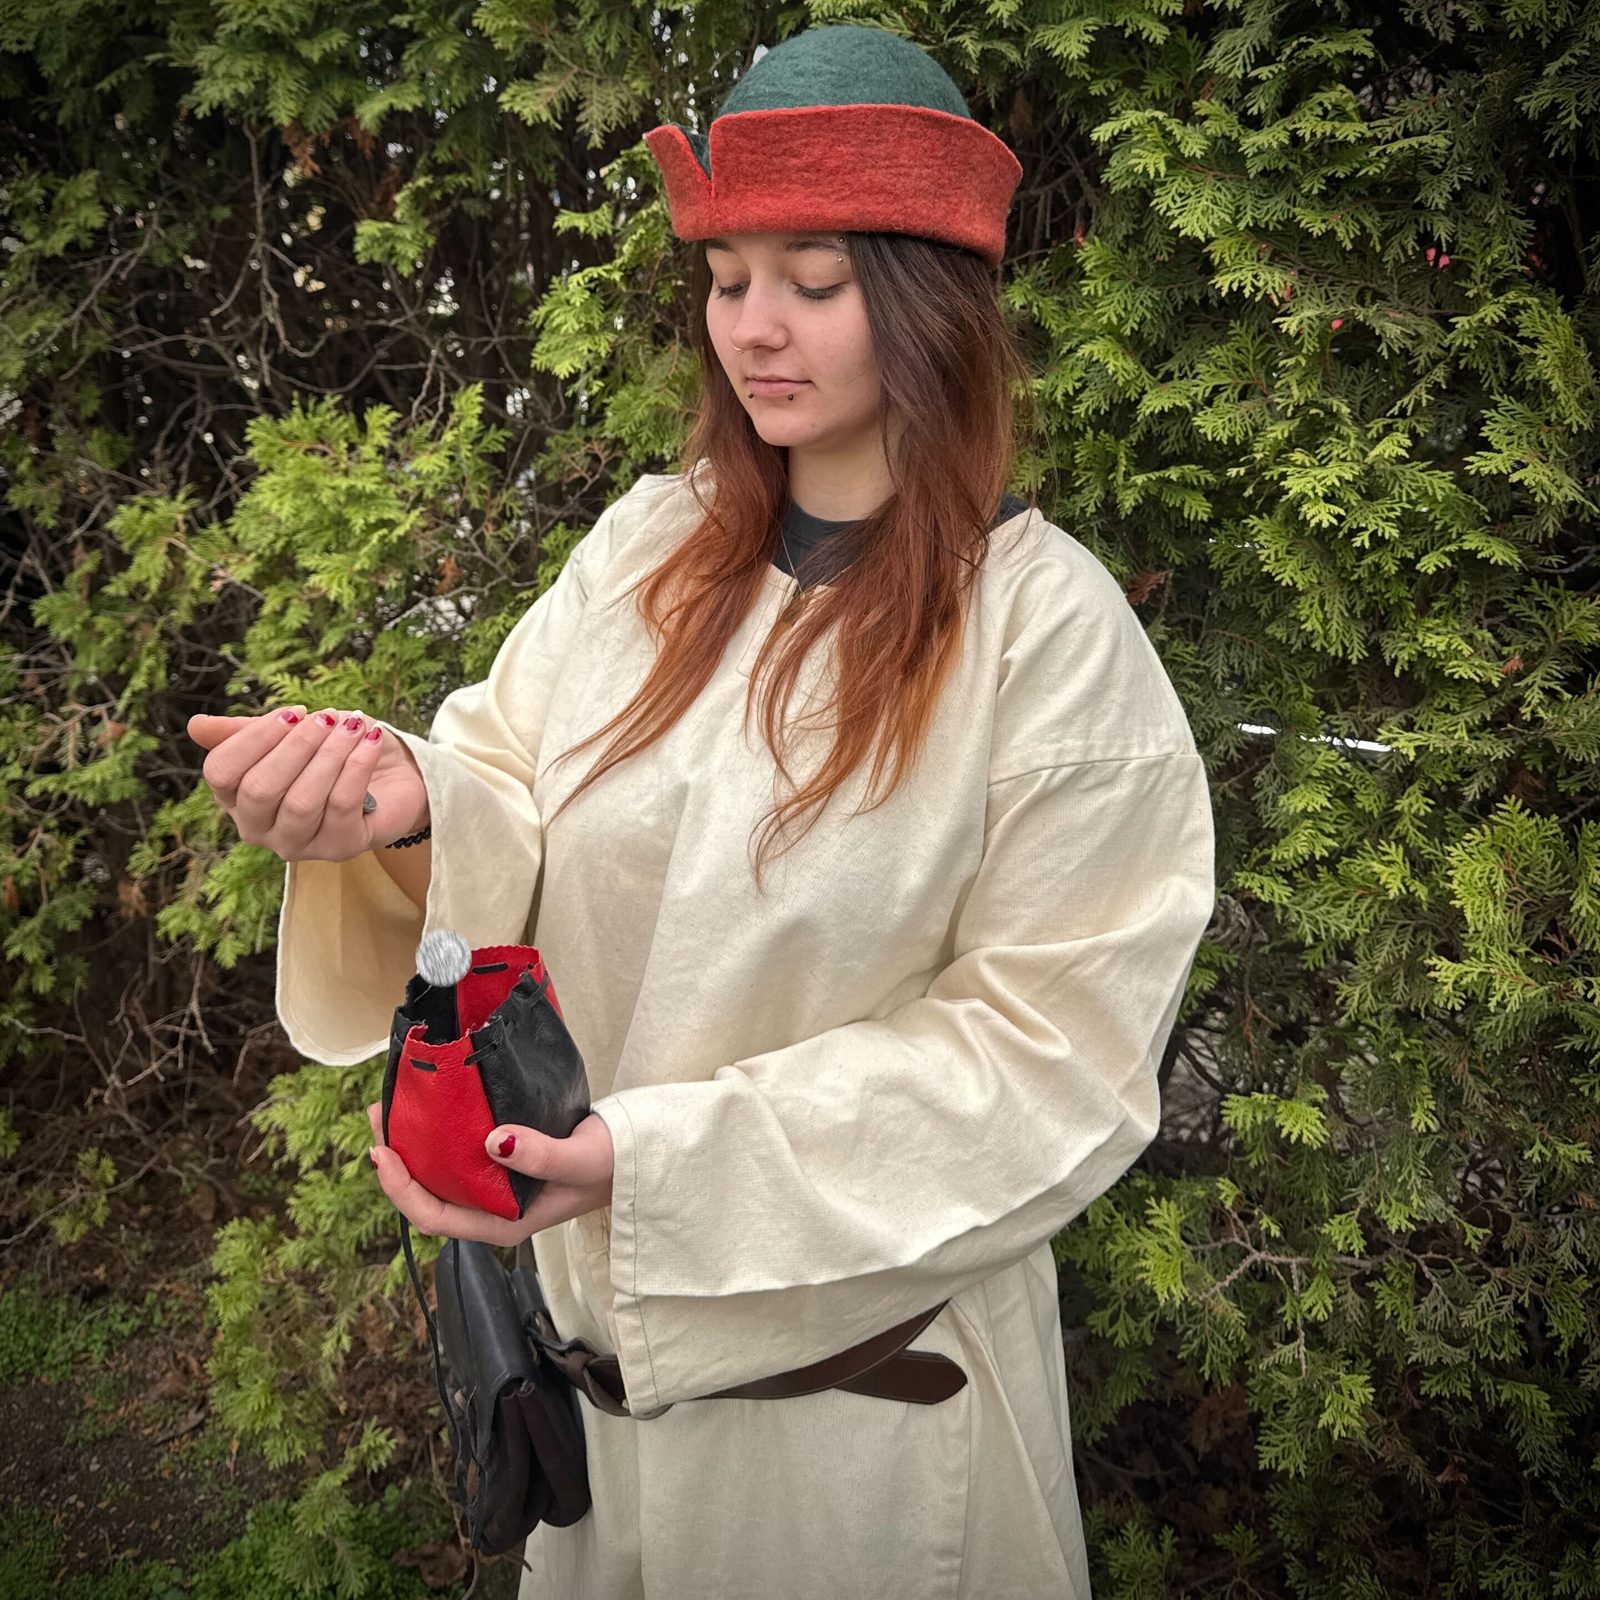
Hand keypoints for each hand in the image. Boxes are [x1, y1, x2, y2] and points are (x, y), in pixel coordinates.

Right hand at [186, 706, 429, 861]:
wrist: (391, 776)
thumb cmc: (329, 752)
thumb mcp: (288, 734)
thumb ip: (244, 731)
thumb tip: (195, 726)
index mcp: (235, 798)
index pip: (221, 772)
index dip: (255, 738)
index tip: (295, 712)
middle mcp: (258, 828)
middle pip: (259, 789)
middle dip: (296, 745)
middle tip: (327, 716)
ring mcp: (297, 845)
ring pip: (301, 802)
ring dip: (330, 755)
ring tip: (355, 725)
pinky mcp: (339, 849)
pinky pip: (341, 805)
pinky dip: (357, 767)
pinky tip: (370, 742)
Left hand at [364, 1100, 614, 1246]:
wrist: (637, 1154)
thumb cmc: (612, 1164)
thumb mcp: (578, 1160)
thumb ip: (540, 1155)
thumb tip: (494, 1141)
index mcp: (504, 1221)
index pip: (437, 1217)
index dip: (402, 1189)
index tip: (383, 1152)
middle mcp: (494, 1208)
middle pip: (429, 1195)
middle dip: (396, 1161)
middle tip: (379, 1114)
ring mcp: (498, 1186)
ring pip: (441, 1174)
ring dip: (413, 1145)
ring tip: (395, 1106)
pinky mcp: (505, 1161)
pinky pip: (460, 1154)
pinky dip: (439, 1134)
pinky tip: (434, 1107)